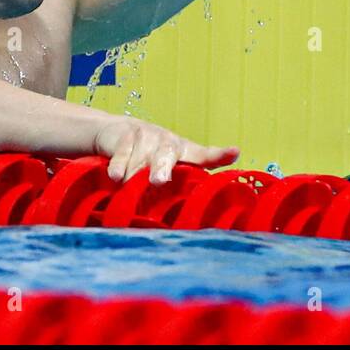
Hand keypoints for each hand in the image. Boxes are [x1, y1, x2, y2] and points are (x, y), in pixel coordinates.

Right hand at [94, 117, 239, 185]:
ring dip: (131, 179)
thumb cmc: (148, 155)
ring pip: (139, 164)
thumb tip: (196, 217)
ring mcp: (146, 136)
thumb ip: (181, 186)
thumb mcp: (167, 166)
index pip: (204, 154)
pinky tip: (115, 177)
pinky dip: (117, 168)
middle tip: (159, 181)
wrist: (115, 131)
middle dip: (162, 167)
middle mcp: (167, 142)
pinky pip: (121, 157)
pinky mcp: (125, 135)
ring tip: (126, 186)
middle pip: (167, 155)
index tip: (234, 152)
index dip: (219, 155)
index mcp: (183, 152)